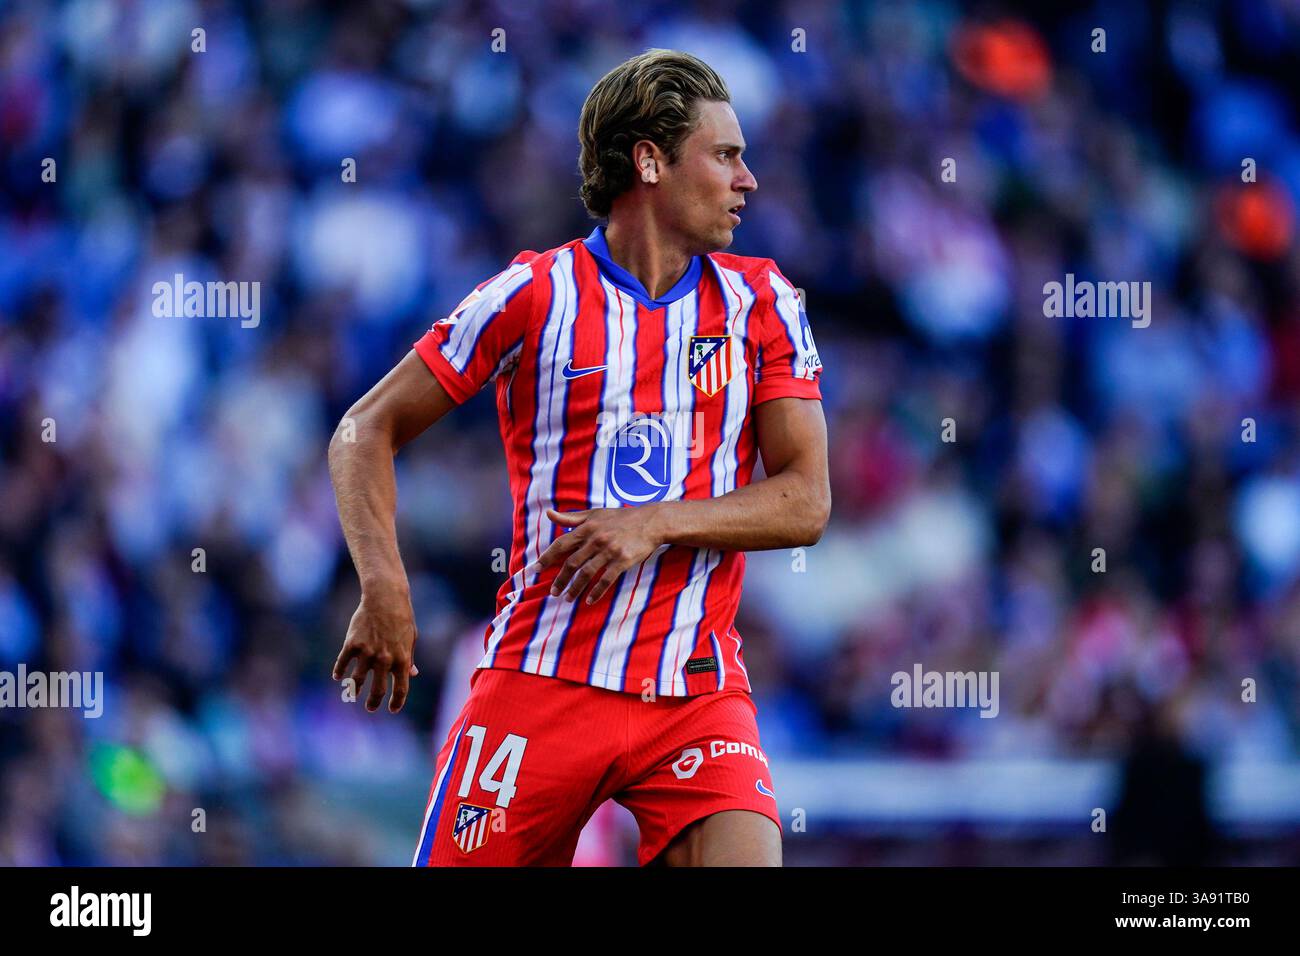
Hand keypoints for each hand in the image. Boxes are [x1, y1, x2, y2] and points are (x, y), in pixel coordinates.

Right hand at [332, 586, 419, 712]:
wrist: (385, 598)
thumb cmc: (401, 618)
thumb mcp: (411, 638)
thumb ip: (409, 658)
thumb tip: (412, 674)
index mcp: (402, 659)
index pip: (401, 688)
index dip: (397, 702)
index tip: (392, 709)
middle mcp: (385, 659)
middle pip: (378, 690)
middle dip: (373, 702)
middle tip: (370, 708)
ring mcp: (367, 652)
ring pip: (358, 680)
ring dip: (355, 690)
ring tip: (353, 694)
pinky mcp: (352, 644)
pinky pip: (343, 663)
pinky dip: (339, 672)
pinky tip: (338, 677)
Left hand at [532, 505, 664, 604]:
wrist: (651, 521)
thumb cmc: (621, 518)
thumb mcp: (594, 514)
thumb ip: (571, 517)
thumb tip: (548, 514)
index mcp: (587, 528)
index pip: (561, 544)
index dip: (547, 558)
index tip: (535, 570)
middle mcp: (596, 539)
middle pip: (571, 562)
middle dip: (560, 579)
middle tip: (552, 592)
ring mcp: (609, 550)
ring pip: (586, 573)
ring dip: (575, 588)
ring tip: (567, 599)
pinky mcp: (623, 560)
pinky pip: (606, 580)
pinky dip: (596, 592)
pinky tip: (589, 601)